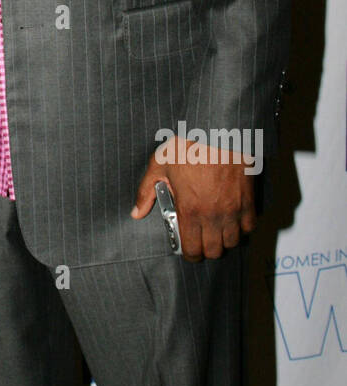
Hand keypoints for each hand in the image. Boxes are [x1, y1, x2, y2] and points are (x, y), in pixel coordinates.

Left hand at [131, 136, 255, 260]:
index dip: (190, 255)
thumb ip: (146, 191)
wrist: (219, 130)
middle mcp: (213, 215)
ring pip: (233, 241)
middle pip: (215, 251)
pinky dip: (243, 227)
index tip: (189, 250)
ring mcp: (233, 209)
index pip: (193, 250)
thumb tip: (136, 213)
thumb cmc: (189, 145)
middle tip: (202, 241)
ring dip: (225, 240)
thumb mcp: (160, 164)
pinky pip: (250, 226)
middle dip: (207, 250)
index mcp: (190, 210)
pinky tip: (234, 219)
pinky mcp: (248, 200)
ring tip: (217, 231)